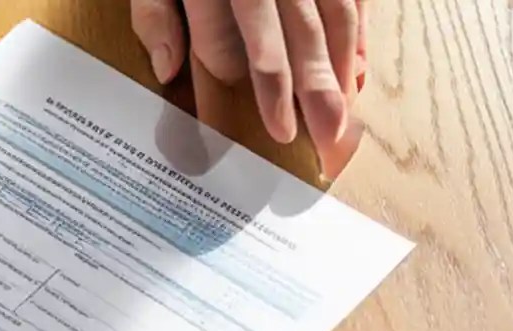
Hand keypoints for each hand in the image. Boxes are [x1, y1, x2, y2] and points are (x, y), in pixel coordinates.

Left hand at [132, 0, 367, 167]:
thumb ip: (154, 14)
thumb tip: (167, 68)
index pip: (249, 34)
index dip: (269, 82)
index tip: (281, 127)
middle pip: (300, 28)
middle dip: (316, 86)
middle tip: (327, 136)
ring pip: (335, 9)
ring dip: (343, 63)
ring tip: (346, 113)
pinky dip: (359, 27)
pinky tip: (358, 64)